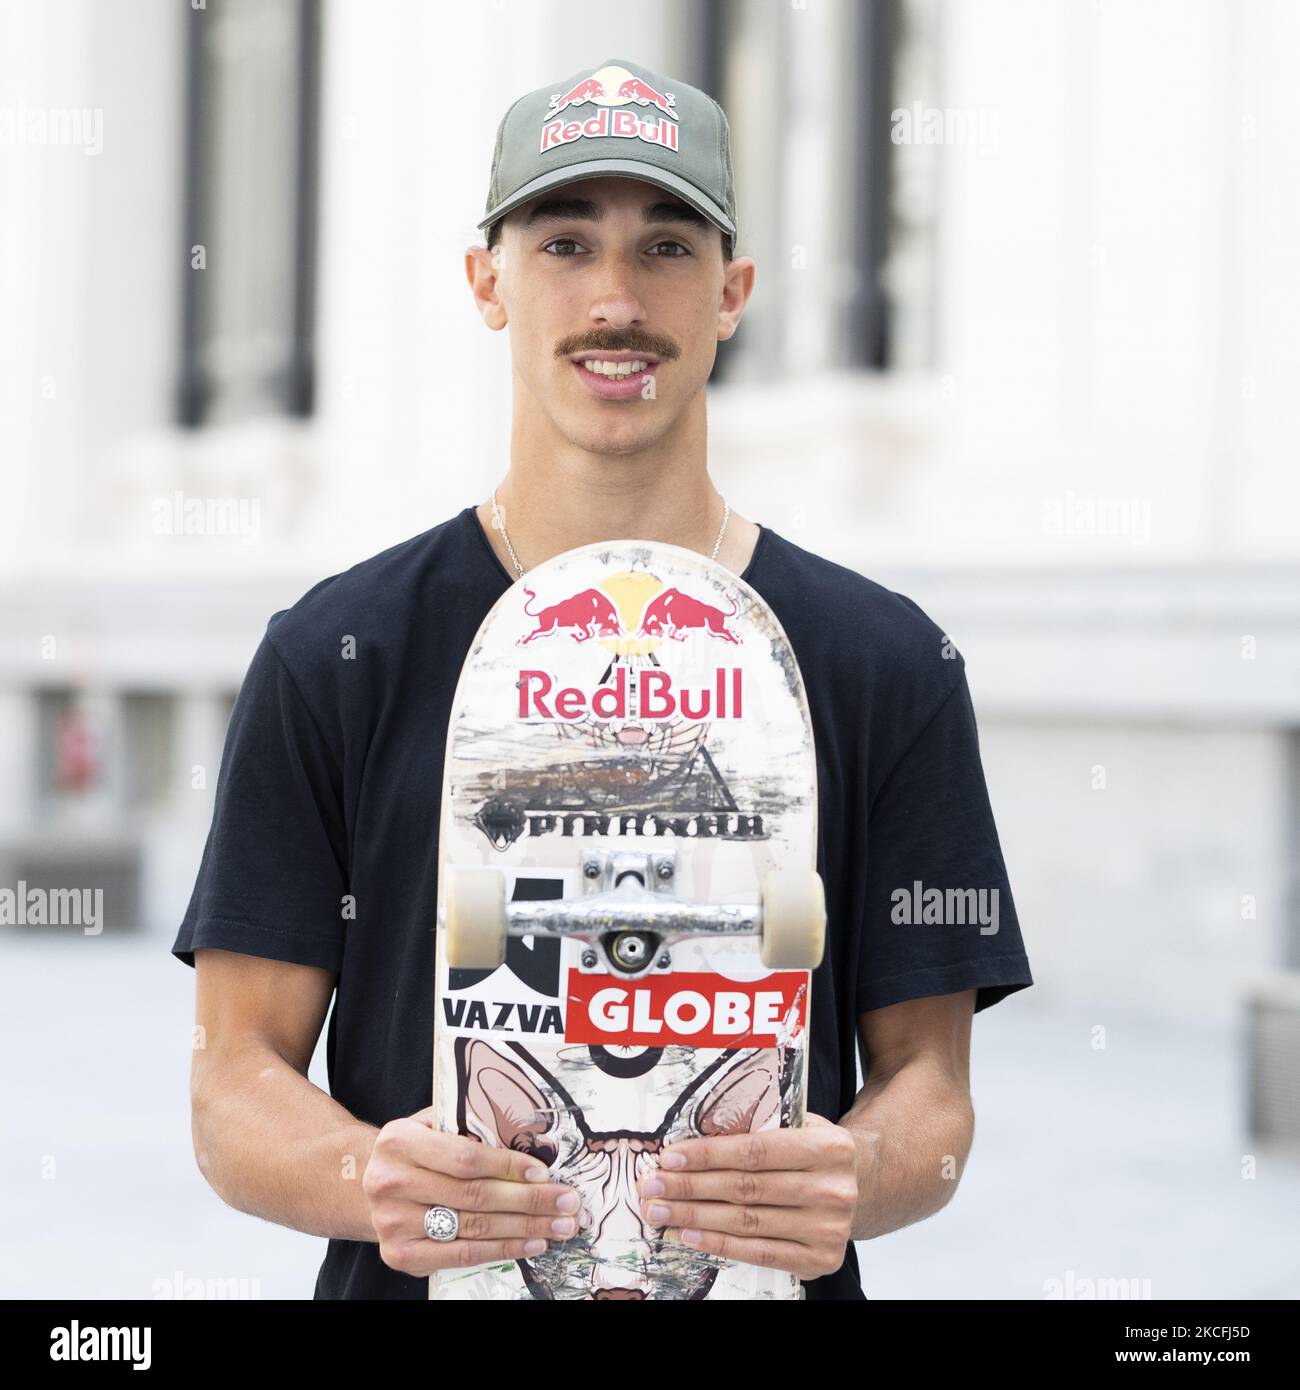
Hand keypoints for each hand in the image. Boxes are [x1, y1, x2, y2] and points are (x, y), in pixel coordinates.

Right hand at [363, 1107, 582, 1276]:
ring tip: (560, 1225)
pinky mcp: (400, 1255)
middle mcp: (391, 1183)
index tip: (545, 1172)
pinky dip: (502, 1250)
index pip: (466, 1158)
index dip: (509, 1166)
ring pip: (474, 1228)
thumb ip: (470, 1126)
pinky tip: (530, 1242)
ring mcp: (392, 1223)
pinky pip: (462, 1255)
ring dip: (525, 1227)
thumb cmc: (415, 1149)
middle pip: (475, 1196)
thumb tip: (532, 1136)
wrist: (367, 1182)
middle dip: (530, 1200)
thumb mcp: (432, 1124)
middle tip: (567, 1202)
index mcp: (399, 1141)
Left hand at [636, 1113, 858, 1280]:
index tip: (670, 1157)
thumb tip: (693, 1137)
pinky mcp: (822, 1259)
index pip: (755, 1151)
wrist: (861, 1184)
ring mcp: (830, 1228)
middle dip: (690, 1187)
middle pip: (746, 1189)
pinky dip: (720, 1244)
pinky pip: (759, 1253)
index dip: (708, 1155)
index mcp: (828, 1146)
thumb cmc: (814, 1150)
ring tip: (662, 1212)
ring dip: (695, 1218)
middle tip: (653, 1186)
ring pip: (747, 1222)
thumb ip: (760, 1127)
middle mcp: (834, 1189)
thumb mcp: (799, 1125)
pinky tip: (691, 1236)